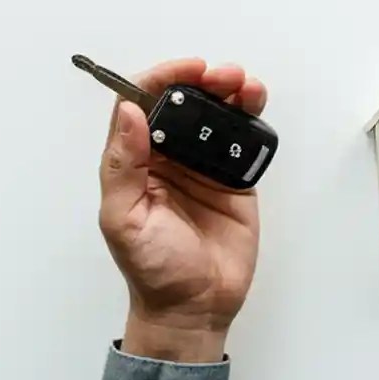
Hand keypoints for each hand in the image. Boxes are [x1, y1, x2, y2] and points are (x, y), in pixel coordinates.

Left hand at [96, 57, 267, 363]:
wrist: (194, 307)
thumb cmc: (152, 269)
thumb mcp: (122, 218)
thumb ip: (123, 165)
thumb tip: (128, 112)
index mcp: (137, 161)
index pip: (143, 103)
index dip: (163, 79)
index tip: (187, 71)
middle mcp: (169, 156)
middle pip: (185, 101)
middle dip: (204, 80)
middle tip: (223, 75)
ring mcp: (204, 165)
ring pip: (217, 114)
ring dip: (231, 91)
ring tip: (245, 85)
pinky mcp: (235, 179)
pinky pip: (244, 140)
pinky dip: (251, 116)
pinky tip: (256, 105)